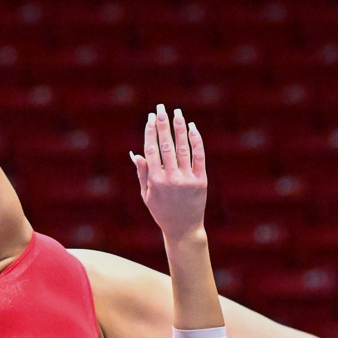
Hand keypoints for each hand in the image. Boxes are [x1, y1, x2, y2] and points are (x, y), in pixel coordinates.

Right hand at [130, 105, 206, 241]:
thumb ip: (142, 174)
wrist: (183, 229)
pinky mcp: (201, 180)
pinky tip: (192, 127)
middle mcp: (171, 178)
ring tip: (177, 113)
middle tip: (161, 108)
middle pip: (166, 145)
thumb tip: (137, 153)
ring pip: (183, 148)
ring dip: (179, 128)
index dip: (150, 132)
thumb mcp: (147, 195)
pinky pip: (198, 156)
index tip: (150, 118)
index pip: (151, 150)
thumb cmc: (162, 212)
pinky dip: (196, 140)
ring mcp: (187, 179)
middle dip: (163, 124)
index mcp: (155, 181)